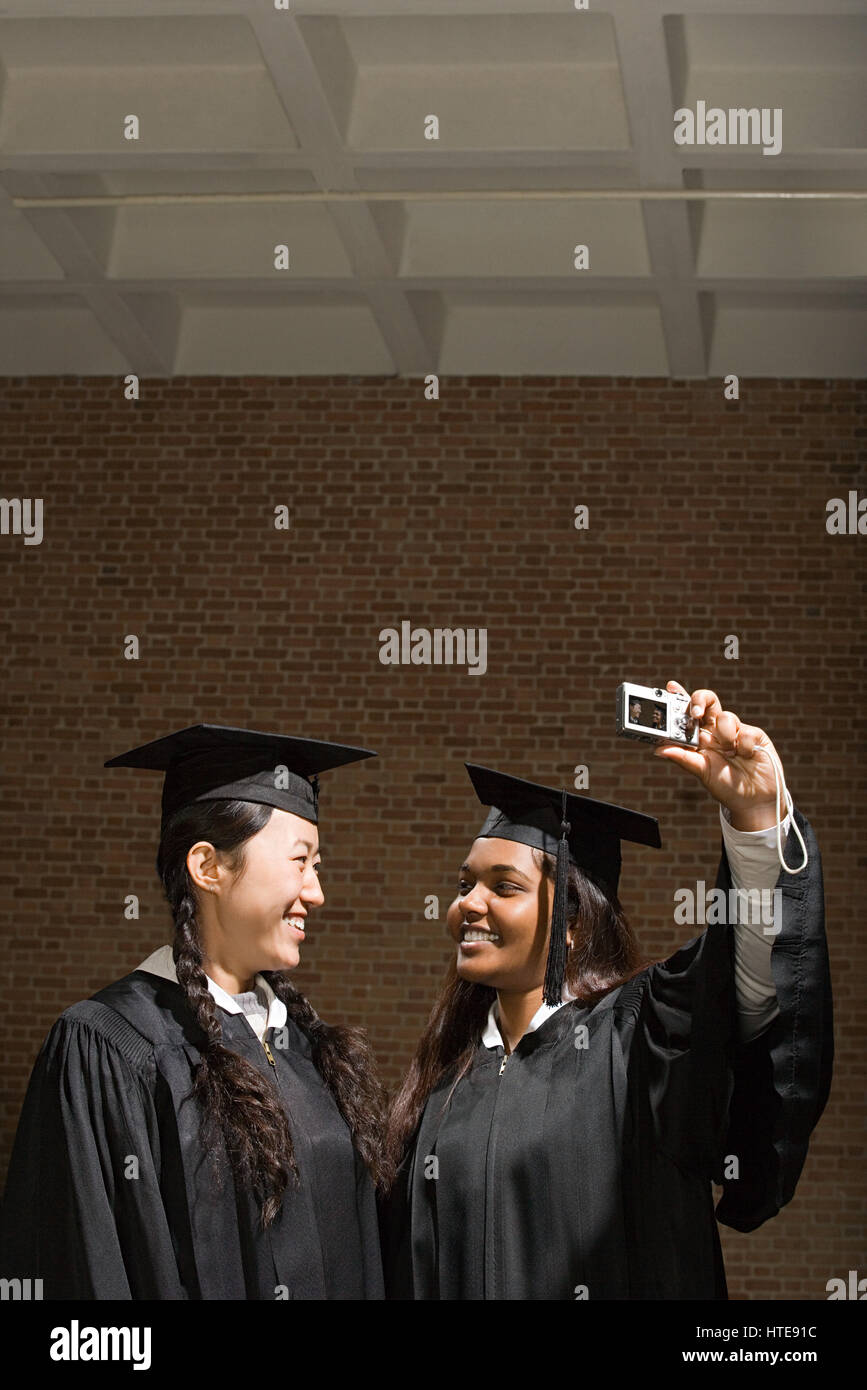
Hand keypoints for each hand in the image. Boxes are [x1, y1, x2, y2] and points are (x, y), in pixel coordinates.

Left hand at [652, 682, 786, 830]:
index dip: (680, 697)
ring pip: (725, 716)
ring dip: (725, 735)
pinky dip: (743, 745)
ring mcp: (735, 731)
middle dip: (700, 700)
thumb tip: (658, 750)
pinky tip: (746, 756)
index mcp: (700, 738)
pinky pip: (744, 730)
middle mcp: (716, 731)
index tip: (670, 687)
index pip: (688, 712)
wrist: (755, 801)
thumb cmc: (726, 787)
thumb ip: (683, 758)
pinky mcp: (754, 735)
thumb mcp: (701, 772)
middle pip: (707, 702)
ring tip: (730, 752)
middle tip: (695, 712)